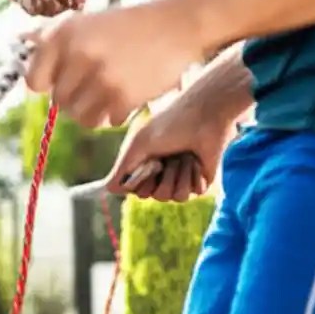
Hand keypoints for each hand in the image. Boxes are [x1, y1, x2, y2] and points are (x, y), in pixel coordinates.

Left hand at [22, 2, 203, 128]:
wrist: (175, 24)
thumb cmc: (125, 25)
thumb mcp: (84, 21)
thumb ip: (50, 36)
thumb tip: (18, 42)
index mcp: (62, 35)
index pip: (33, 82)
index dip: (46, 84)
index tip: (60, 80)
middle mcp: (78, 54)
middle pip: (58, 101)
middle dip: (73, 97)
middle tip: (93, 83)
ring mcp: (100, 77)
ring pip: (79, 117)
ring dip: (92, 109)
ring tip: (108, 91)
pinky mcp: (123, 96)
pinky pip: (105, 121)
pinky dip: (113, 114)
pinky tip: (126, 93)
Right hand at [103, 95, 237, 201]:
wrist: (206, 116)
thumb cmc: (170, 125)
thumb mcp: (139, 145)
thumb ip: (122, 169)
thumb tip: (108, 190)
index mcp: (145, 165)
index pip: (136, 190)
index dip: (141, 182)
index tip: (148, 164)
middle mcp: (162, 174)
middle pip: (155, 196)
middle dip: (162, 178)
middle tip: (167, 158)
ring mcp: (182, 179)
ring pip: (175, 197)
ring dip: (179, 175)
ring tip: (185, 156)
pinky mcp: (201, 181)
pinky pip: (193, 193)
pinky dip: (194, 176)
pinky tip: (197, 160)